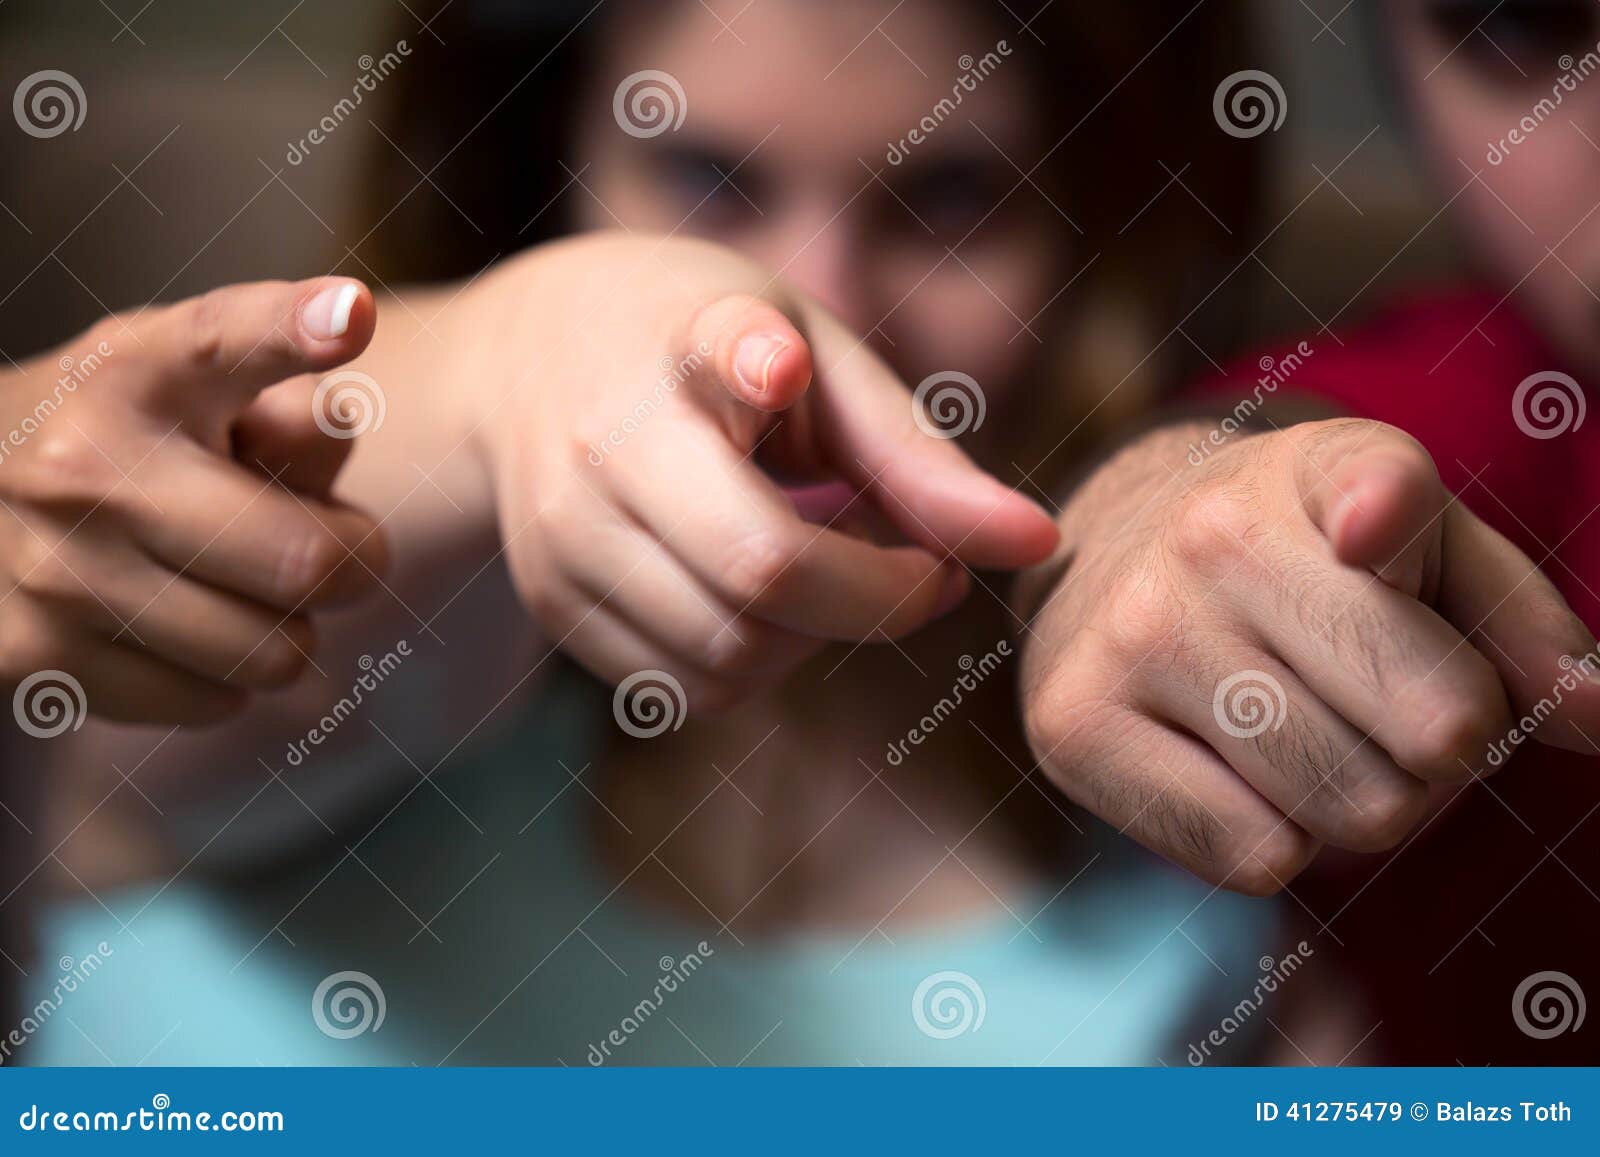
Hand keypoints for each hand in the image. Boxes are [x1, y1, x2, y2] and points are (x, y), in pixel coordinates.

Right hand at [0, 278, 388, 724]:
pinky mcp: (37, 662)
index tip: (350, 314)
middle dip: (352, 561)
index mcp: (140, 371)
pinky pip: (217, 702)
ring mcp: (54, 572)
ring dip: (286, 629)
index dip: (294, 328)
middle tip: (325, 542)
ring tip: (235, 581)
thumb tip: (335, 424)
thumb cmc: (125, 431)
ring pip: (276, 655)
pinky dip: (222, 677)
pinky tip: (177, 625)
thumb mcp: (195, 385)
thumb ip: (291, 408)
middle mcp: (86, 466)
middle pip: (310, 562)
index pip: (227, 339)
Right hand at [458, 234, 1058, 709]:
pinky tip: (757, 597)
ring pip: (730, 656)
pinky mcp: (550, 607)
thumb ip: (919, 455)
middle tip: (922, 570)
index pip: (710, 351)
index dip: (748, 360)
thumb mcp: (817, 360)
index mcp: (681, 341)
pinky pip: (688, 689)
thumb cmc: (709, 348)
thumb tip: (1041, 544)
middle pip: (761, 570)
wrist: (527, 360)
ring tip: (825, 566)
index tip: (777, 361)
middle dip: (875, 600)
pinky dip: (753, 664)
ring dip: (812, 640)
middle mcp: (602, 441)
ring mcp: (561, 535)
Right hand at [1019, 417, 1599, 893]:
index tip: (1369, 536)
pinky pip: (1253, 860)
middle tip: (1382, 715)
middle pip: (1428, 738)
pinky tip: (1237, 773)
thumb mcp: (1427, 552)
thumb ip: (1520, 622)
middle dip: (1438, 755)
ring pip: (1344, 813)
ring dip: (1359, 807)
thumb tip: (1591, 717)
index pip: (1386, 500)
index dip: (1392, 531)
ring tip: (1309, 740)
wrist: (1116, 560)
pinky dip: (1275, 843)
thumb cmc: (1306, 564)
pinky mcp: (1073, 724)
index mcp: (1317, 469)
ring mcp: (1132, 634)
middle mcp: (1211, 539)